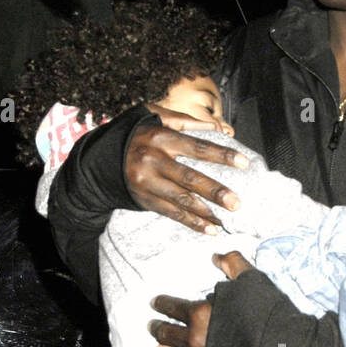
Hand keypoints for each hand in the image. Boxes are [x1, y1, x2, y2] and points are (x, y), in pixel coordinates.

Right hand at [127, 106, 250, 232]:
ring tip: (226, 220)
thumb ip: (186, 122)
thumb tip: (219, 127)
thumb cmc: (137, 135)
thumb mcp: (155, 118)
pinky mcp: (145, 200)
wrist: (101, 159)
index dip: (221, 156)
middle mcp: (153, 161)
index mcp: (160, 138)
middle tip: (237, 203)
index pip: (197, 148)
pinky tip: (209, 228)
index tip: (244, 163)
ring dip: (206, 212)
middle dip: (216, 192)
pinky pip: (172, 213)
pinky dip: (192, 222)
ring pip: (182, 200)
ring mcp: (148, 183)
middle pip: (190, 178)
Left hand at [147, 254, 253, 346]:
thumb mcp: (251, 279)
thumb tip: (215, 255)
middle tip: (153, 328)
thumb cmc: (267, 311)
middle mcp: (194, 339)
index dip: (162, 304)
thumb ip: (232, 264)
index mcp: (200, 313)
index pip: (172, 306)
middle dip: (157, 330)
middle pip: (166, 335)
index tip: (155, 303)